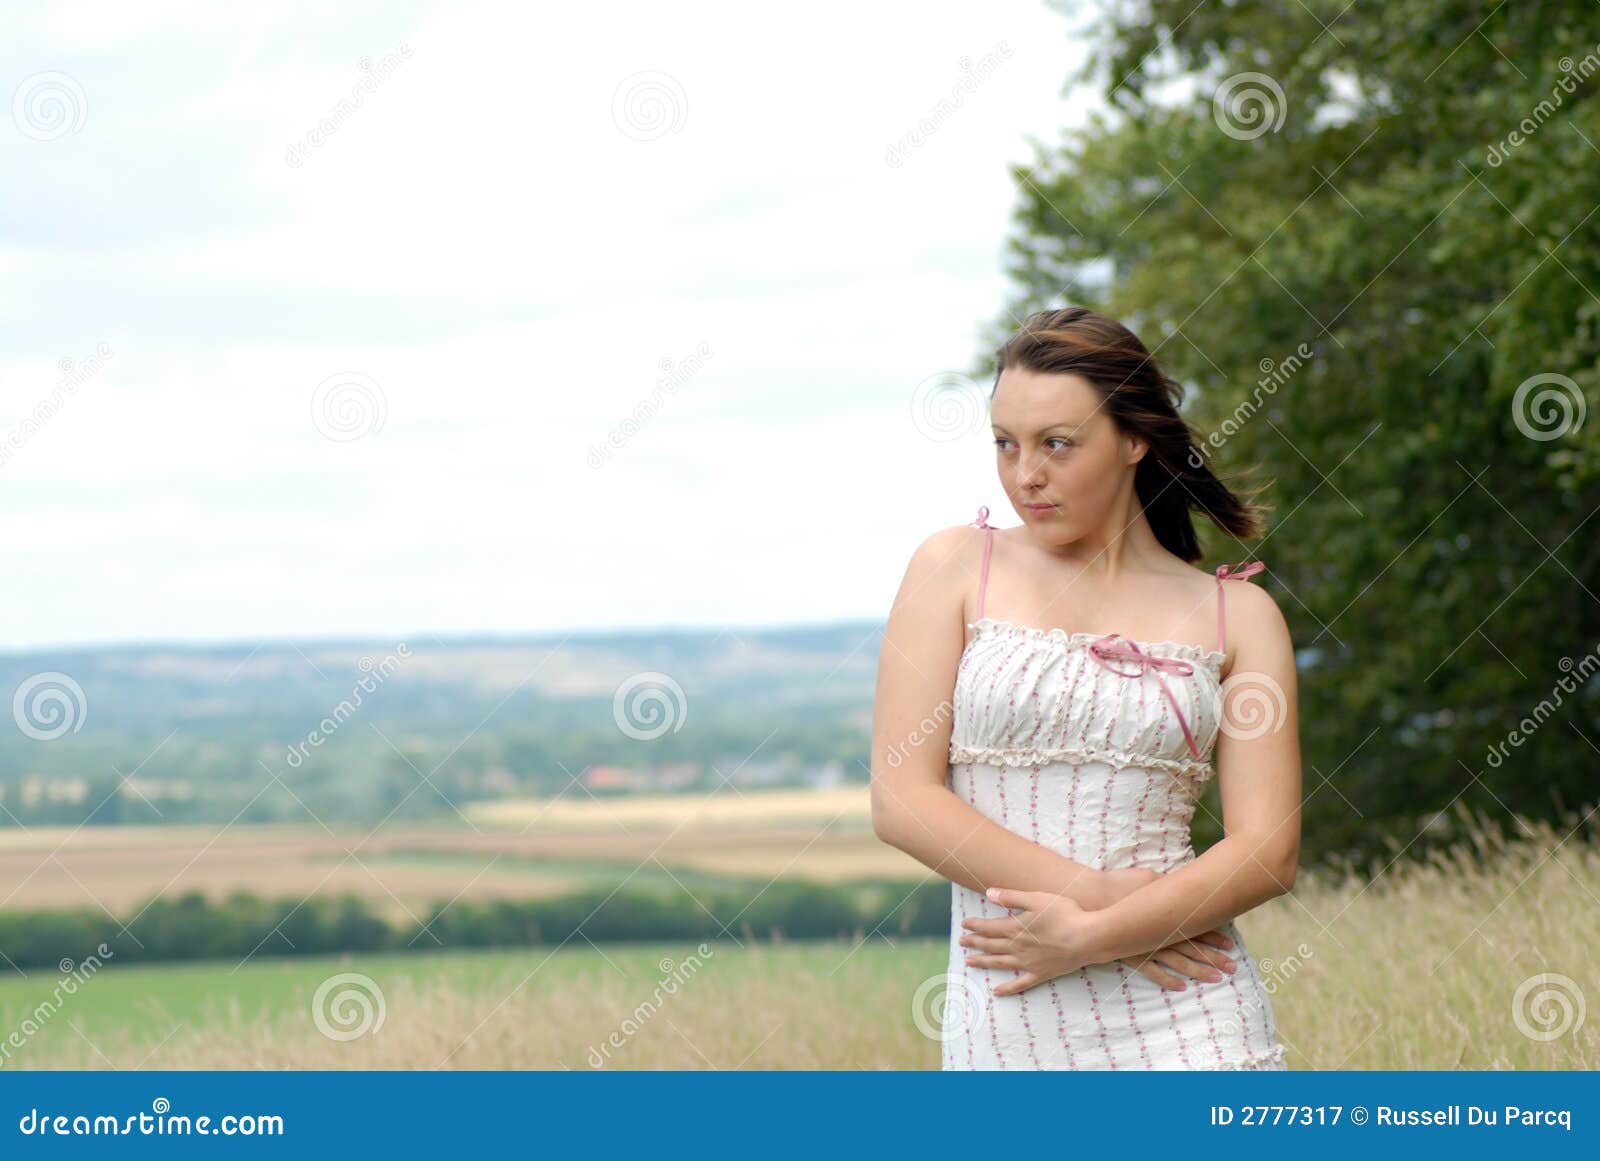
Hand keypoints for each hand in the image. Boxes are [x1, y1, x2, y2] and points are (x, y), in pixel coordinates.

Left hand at [960, 887, 1098, 996]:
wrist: (1088, 938)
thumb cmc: (1065, 914)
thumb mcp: (1036, 898)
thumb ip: (1011, 897)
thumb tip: (988, 893)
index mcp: (1016, 927)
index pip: (989, 927)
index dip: (975, 925)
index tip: (964, 924)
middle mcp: (1018, 947)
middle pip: (991, 945)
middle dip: (974, 943)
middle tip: (961, 942)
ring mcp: (1029, 963)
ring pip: (999, 963)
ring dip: (983, 962)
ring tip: (969, 962)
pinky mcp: (1041, 974)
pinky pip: (1020, 983)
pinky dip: (1007, 988)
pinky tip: (997, 991)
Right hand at [1095, 867, 1238, 991]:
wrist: (1089, 899)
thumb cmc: (1118, 885)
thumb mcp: (1147, 878)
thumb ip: (1166, 885)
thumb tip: (1185, 886)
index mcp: (1165, 914)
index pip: (1196, 928)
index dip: (1214, 937)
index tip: (1231, 945)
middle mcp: (1159, 933)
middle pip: (1192, 948)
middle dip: (1214, 958)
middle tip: (1233, 968)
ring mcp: (1146, 946)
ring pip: (1177, 962)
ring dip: (1198, 971)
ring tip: (1216, 979)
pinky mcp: (1131, 955)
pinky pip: (1152, 971)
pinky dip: (1167, 980)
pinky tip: (1181, 987)